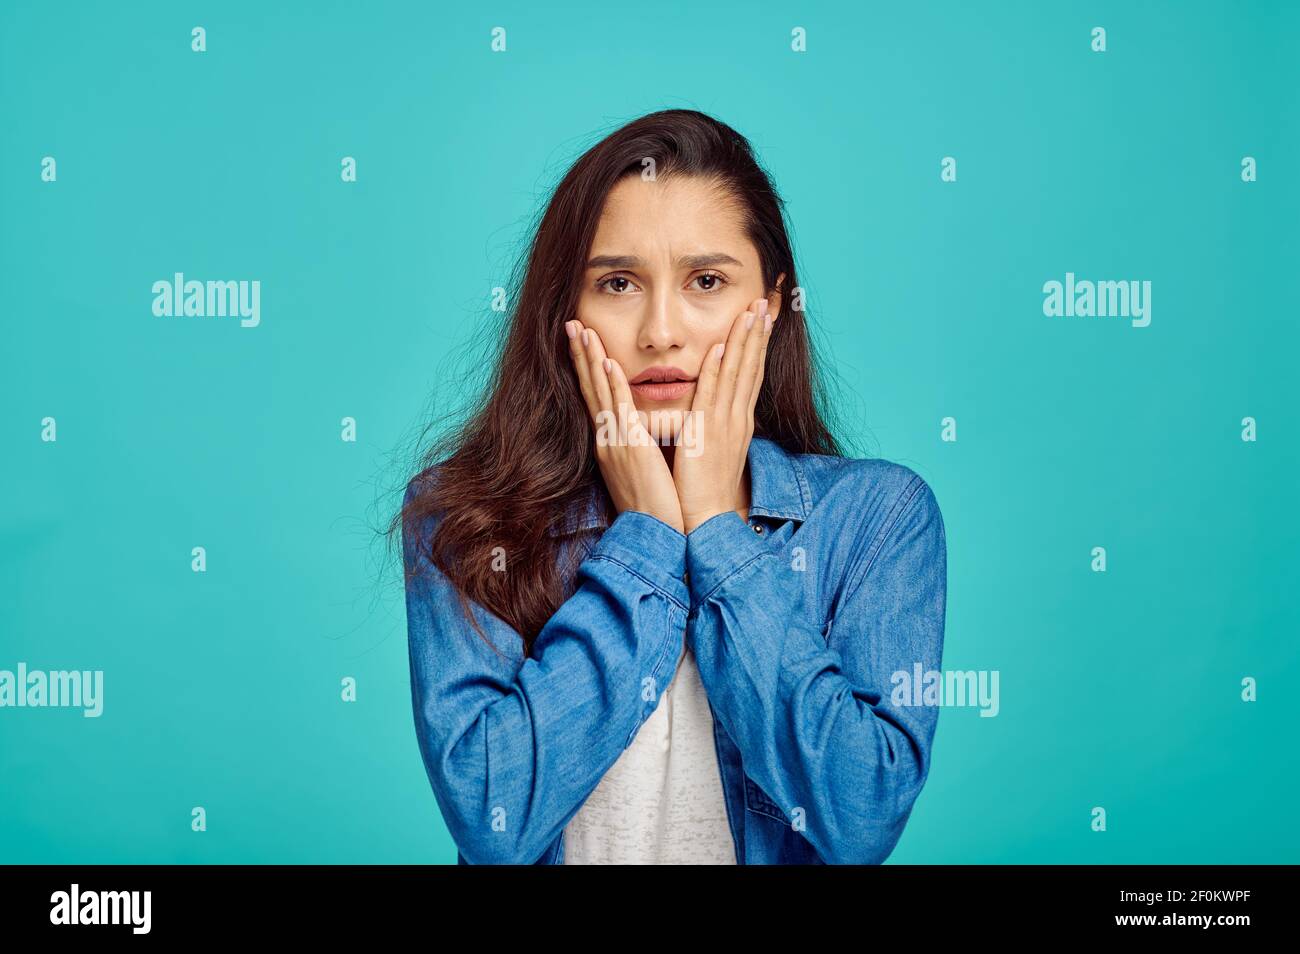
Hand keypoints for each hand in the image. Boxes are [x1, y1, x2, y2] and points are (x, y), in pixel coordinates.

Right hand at [566, 319, 684, 533]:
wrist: (654, 535)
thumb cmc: (653, 507)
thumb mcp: (640, 471)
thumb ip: (635, 448)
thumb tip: (639, 433)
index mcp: (610, 444)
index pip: (595, 398)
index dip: (586, 369)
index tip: (581, 343)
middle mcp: (606, 440)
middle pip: (589, 388)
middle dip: (579, 354)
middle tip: (571, 324)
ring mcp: (615, 442)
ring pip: (599, 391)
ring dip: (589, 358)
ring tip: (580, 329)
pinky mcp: (630, 448)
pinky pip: (619, 409)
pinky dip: (611, 384)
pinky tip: (604, 361)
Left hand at [673, 296, 772, 533]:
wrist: (706, 519)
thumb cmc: (705, 489)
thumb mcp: (714, 450)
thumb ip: (714, 427)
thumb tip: (712, 413)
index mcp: (738, 422)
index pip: (751, 375)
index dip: (757, 346)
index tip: (763, 319)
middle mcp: (738, 419)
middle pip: (751, 368)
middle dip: (758, 334)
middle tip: (765, 302)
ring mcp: (725, 425)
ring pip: (737, 374)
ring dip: (745, 341)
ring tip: (751, 311)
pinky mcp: (706, 434)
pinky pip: (713, 396)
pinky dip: (719, 370)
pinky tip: (722, 347)